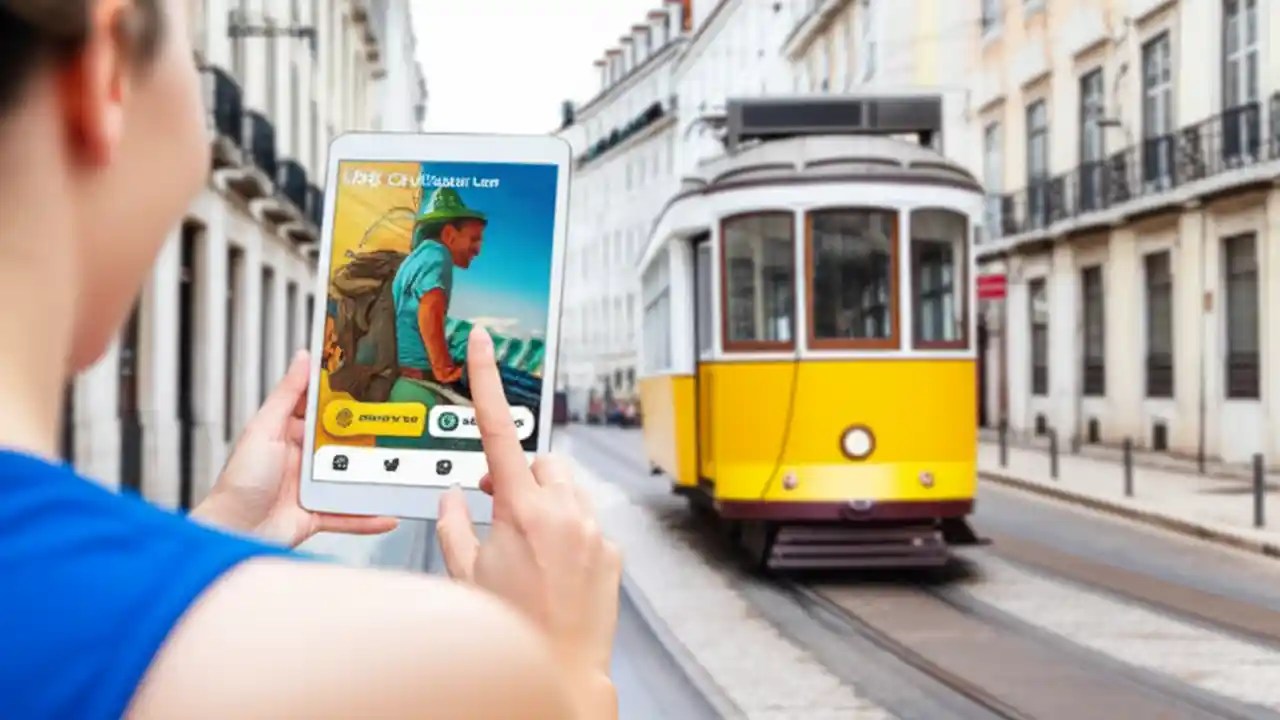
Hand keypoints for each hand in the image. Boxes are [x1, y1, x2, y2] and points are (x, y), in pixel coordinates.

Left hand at [192, 351, 398, 546]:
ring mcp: (311, 488)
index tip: (369, 384)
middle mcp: (300, 460)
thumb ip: (286, 395)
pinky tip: (388, 514)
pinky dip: (368, 517)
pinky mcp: (318, 515)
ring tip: (399, 470)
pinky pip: (349, 514)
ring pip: (350, 479)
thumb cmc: (239, 482)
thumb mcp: (264, 429)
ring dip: (373, 478)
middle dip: (367, 437)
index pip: (319, 410)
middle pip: (341, 443)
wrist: (233, 532)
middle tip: (396, 424)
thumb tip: (302, 358)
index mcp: (287, 435)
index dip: (342, 397)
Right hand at [437, 328, 620, 717]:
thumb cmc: (509, 628)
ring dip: (544, 499)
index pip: (497, 431)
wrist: (561, 669)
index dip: (485, 381)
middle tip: (497, 509)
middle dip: (518, 477)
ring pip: (565, 487)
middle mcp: (564, 511)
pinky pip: (586, 520)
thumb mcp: (464, 576)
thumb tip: (452, 498)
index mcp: (520, 510)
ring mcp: (593, 529)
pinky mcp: (611, 549)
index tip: (483, 344)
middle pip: (539, 461)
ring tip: (526, 542)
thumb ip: (453, 526)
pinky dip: (567, 530)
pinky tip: (552, 566)